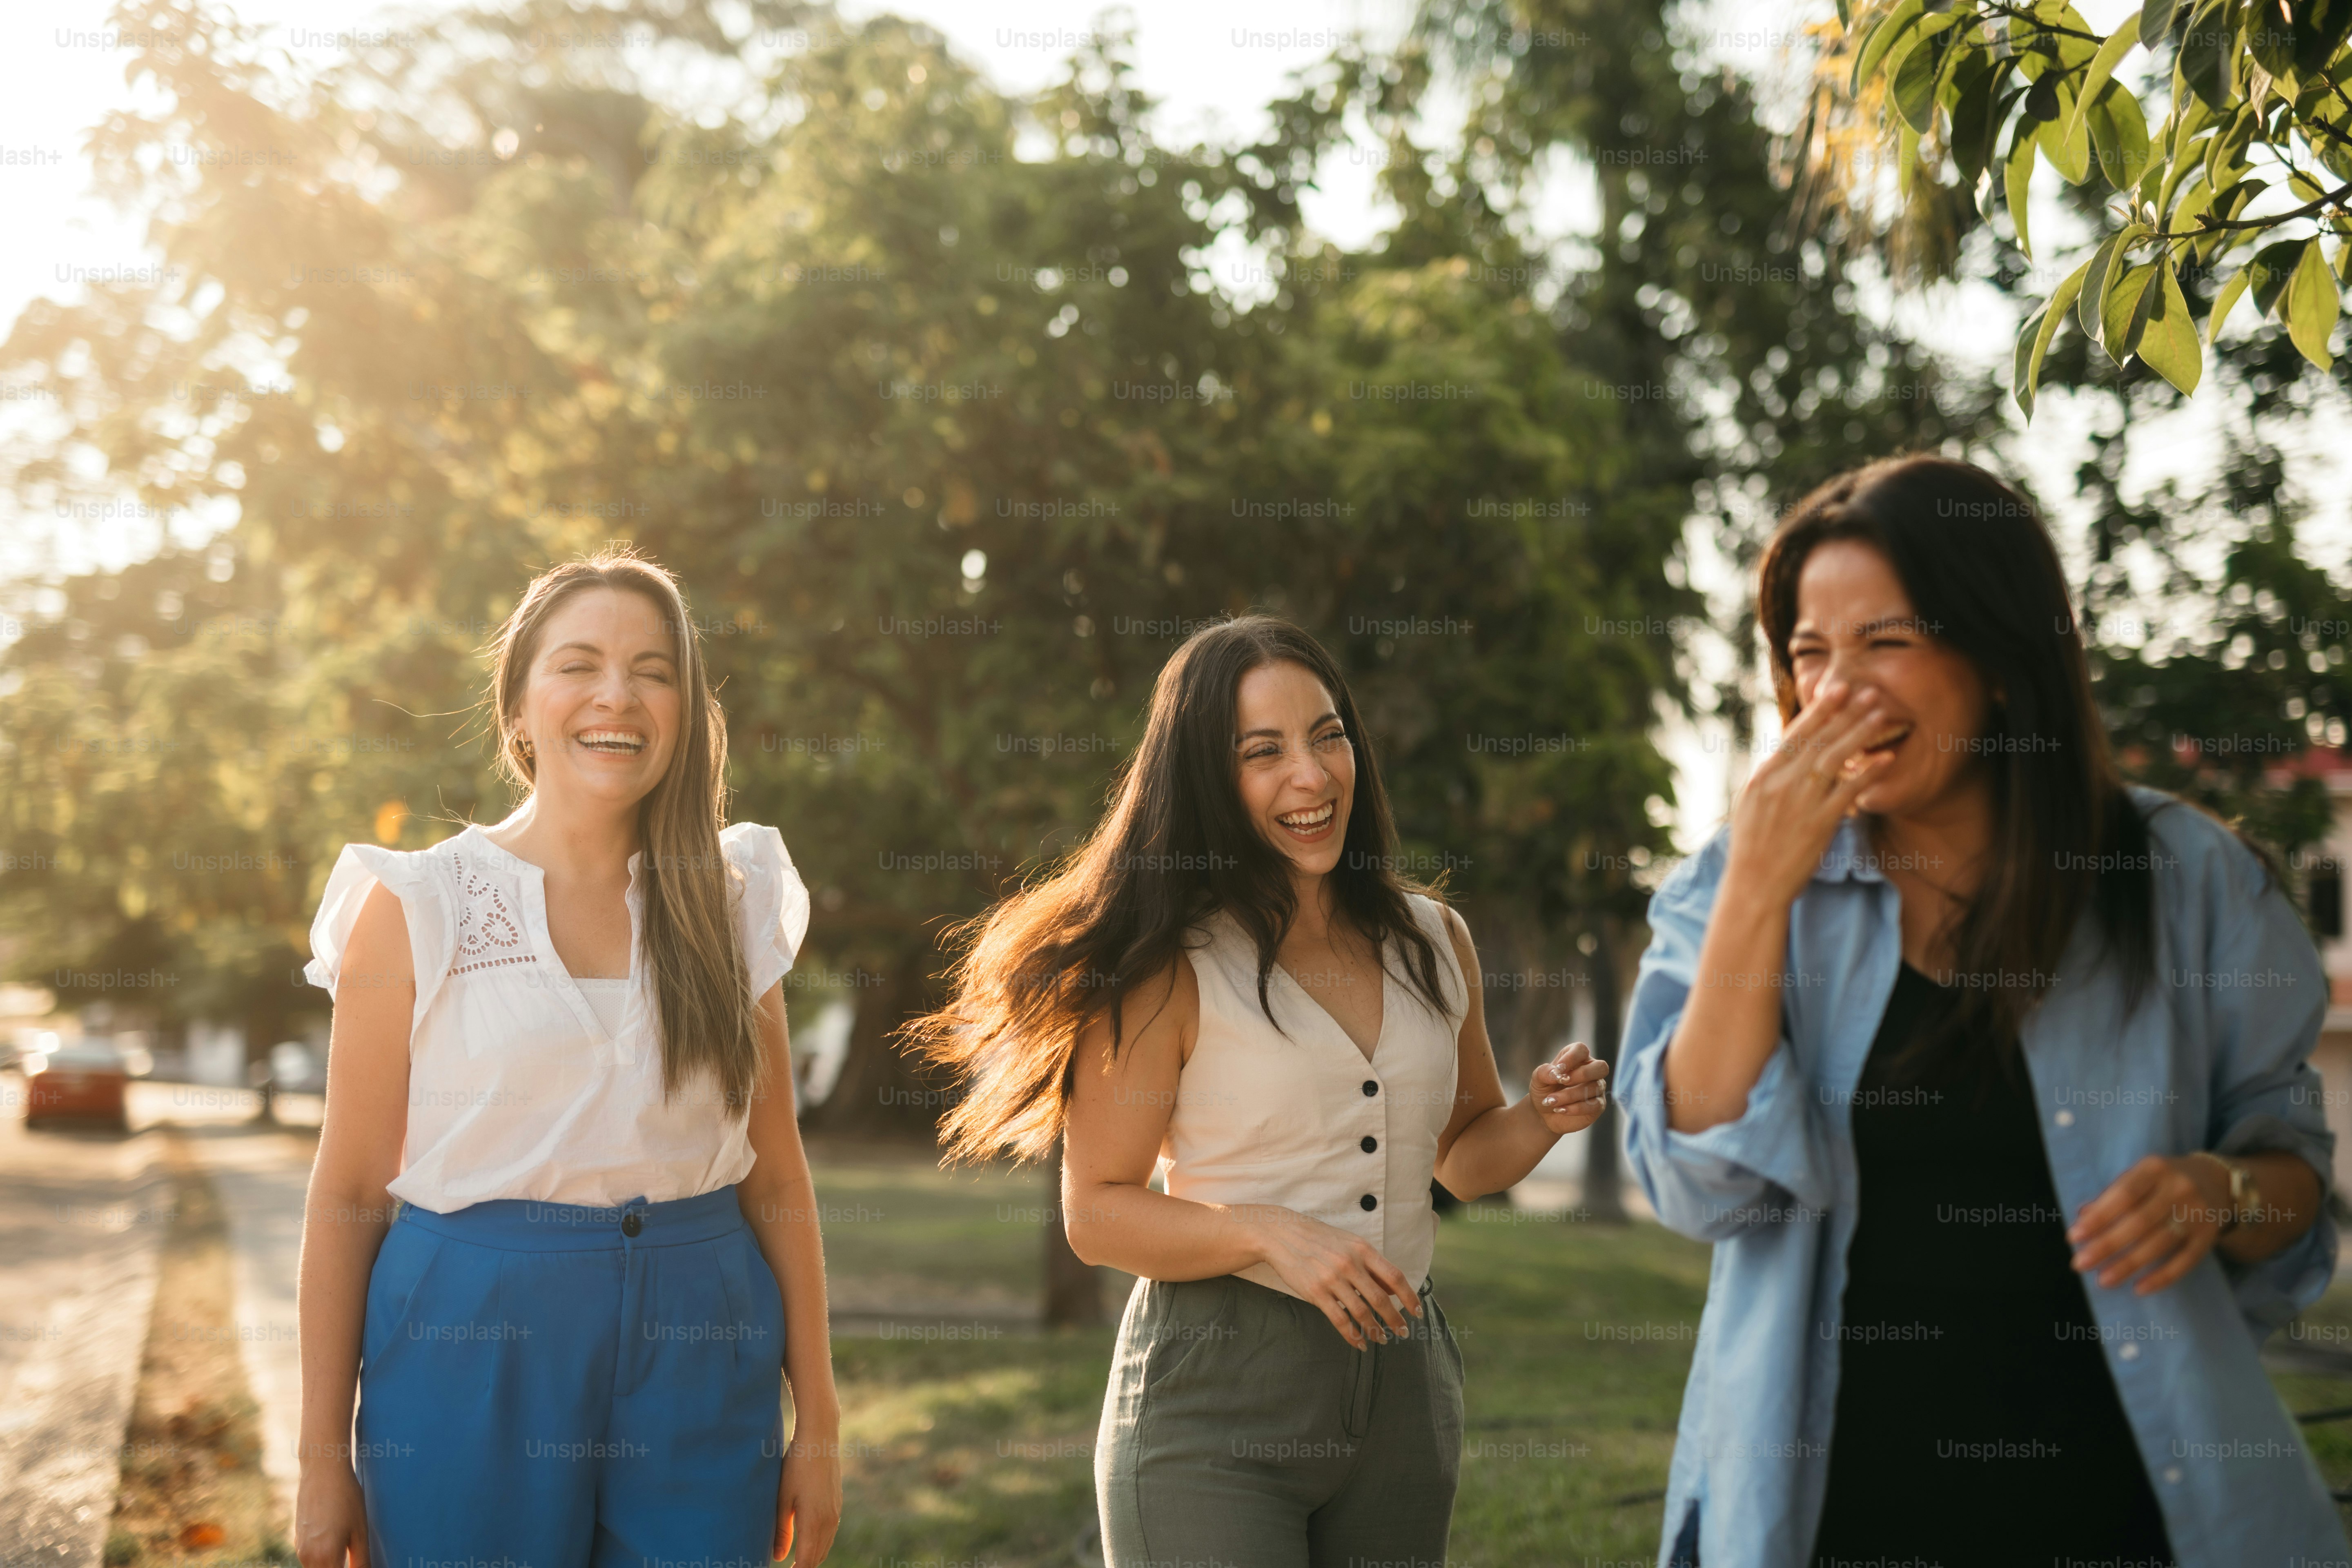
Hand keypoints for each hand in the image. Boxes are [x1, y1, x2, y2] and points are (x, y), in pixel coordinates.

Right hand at [294, 1462, 369, 1567]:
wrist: (322, 1471)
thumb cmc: (346, 1497)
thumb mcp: (360, 1532)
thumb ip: (361, 1561)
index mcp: (325, 1557)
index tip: (359, 1563)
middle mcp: (307, 1557)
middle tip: (354, 1558)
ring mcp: (300, 1548)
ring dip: (332, 1564)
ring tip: (347, 1549)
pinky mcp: (297, 1539)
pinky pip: (311, 1557)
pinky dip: (323, 1556)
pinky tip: (336, 1538)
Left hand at [774, 1431, 842, 1563]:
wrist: (820, 1439)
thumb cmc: (796, 1467)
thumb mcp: (782, 1499)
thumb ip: (780, 1531)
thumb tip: (779, 1557)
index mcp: (814, 1523)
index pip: (808, 1562)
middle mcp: (829, 1522)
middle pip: (818, 1557)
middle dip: (805, 1566)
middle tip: (790, 1567)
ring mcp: (836, 1512)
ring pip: (825, 1546)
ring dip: (812, 1556)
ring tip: (795, 1559)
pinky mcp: (837, 1504)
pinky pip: (830, 1533)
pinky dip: (819, 1543)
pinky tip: (807, 1538)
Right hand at [1244, 1204, 1422, 1348]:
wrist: (1282, 1234)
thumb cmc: (1319, 1238)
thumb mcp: (1350, 1243)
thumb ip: (1371, 1265)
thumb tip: (1393, 1289)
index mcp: (1362, 1249)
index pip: (1394, 1276)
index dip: (1409, 1297)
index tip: (1417, 1311)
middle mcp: (1350, 1263)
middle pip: (1380, 1298)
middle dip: (1395, 1319)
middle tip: (1402, 1332)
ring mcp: (1332, 1278)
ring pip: (1361, 1311)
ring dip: (1374, 1329)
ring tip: (1381, 1339)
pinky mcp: (1316, 1292)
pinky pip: (1339, 1319)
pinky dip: (1352, 1335)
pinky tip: (1359, 1343)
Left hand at [1532, 1042, 1609, 1134]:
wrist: (1544, 1114)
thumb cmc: (1544, 1091)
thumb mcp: (1538, 1080)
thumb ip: (1544, 1072)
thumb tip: (1555, 1073)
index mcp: (1576, 1058)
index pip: (1581, 1050)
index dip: (1571, 1058)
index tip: (1557, 1070)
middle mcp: (1590, 1070)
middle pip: (1601, 1067)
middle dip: (1582, 1074)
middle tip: (1562, 1081)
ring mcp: (1597, 1088)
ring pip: (1594, 1087)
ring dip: (1570, 1095)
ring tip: (1551, 1101)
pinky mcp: (1598, 1105)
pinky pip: (1594, 1105)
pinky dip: (1576, 1108)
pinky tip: (1561, 1109)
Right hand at [1722, 682, 1896, 909]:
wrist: (1753, 886)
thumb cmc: (1753, 849)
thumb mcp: (1752, 805)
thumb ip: (1772, 779)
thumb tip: (1791, 756)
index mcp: (1762, 776)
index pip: (1794, 734)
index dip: (1819, 710)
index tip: (1837, 688)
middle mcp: (1780, 784)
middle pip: (1817, 739)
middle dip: (1845, 712)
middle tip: (1869, 690)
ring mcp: (1799, 802)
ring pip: (1834, 758)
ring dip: (1860, 733)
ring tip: (1882, 714)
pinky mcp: (1818, 824)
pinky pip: (1848, 792)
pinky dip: (1868, 773)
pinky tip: (1886, 759)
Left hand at [2067, 1154, 2229, 1295]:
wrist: (2218, 1183)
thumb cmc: (2163, 1182)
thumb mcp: (2139, 1177)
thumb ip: (2111, 1196)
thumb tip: (2081, 1218)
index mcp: (2154, 1168)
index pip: (2123, 1195)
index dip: (2098, 1217)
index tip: (2073, 1237)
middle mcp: (2178, 1188)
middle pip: (2139, 1221)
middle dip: (2107, 1245)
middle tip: (2080, 1264)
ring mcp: (2197, 1213)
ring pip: (2160, 1243)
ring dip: (2129, 1264)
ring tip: (2103, 1280)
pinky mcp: (2210, 1236)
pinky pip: (2185, 1261)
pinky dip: (2162, 1277)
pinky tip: (2139, 1288)